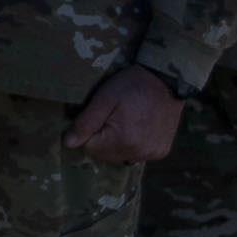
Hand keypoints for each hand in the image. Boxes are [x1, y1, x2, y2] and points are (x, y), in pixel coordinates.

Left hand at [65, 64, 185, 165]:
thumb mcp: (105, 98)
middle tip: (112, 116)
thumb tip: (68, 144)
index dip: (89, 132)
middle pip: (105, 155)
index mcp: (123, 140)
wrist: (167, 80)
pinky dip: (133, 144)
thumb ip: (86, 122)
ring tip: (126, 120)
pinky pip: (137, 154)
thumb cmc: (132, 85)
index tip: (99, 116)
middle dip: (102, 139)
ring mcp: (152, 153)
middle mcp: (139, 153)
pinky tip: (138, 127)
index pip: (90, 148)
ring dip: (117, 143)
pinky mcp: (161, 152)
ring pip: (120, 156)